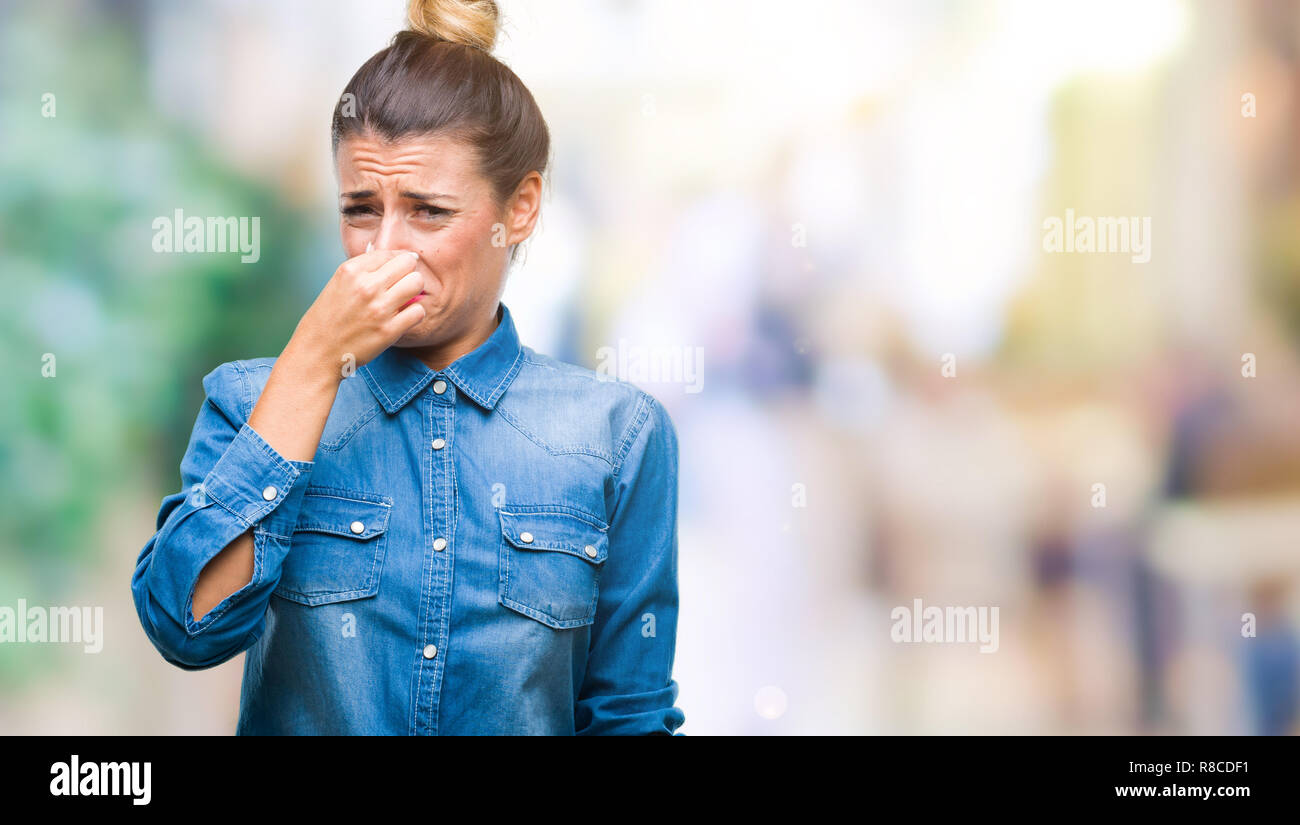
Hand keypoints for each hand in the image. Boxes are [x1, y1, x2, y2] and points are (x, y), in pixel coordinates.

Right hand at [284, 248, 426, 380]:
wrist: (317, 352)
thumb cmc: (328, 319)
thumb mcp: (339, 284)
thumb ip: (364, 271)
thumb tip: (395, 259)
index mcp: (351, 270)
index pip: (390, 253)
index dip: (397, 261)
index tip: (397, 271)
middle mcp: (366, 286)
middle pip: (408, 264)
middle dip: (408, 273)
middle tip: (402, 285)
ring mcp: (379, 308)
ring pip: (417, 283)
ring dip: (414, 291)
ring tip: (404, 300)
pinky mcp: (389, 330)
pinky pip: (418, 311)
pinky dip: (414, 314)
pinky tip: (403, 318)